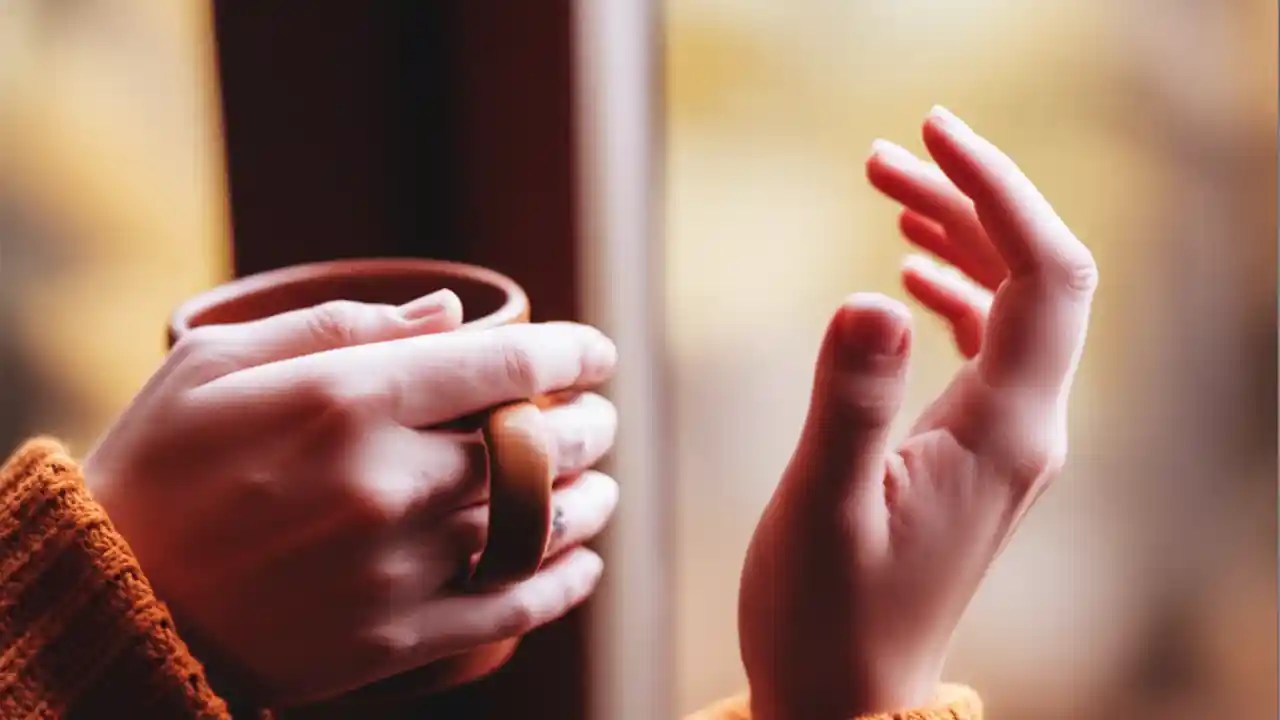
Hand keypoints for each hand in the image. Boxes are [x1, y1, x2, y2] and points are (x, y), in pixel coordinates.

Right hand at [85, 290, 620, 705]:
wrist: (113, 598)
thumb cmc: (162, 463)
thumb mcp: (222, 361)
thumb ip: (344, 326)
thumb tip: (450, 314)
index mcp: (348, 398)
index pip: (505, 363)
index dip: (572, 352)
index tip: (598, 352)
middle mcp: (386, 480)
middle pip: (536, 444)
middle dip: (588, 426)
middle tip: (600, 420)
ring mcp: (397, 565)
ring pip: (538, 526)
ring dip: (590, 501)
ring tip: (604, 488)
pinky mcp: (395, 638)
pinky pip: (513, 610)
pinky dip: (564, 586)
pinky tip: (585, 566)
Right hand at [738, 107, 1097, 718]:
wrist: (843, 702)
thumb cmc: (825, 618)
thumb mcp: (822, 507)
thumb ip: (851, 402)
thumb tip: (872, 298)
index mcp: (1004, 433)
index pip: (1045, 276)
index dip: (1000, 190)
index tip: (933, 132)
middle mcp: (1025, 432)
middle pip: (1035, 279)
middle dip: (969, 201)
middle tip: (884, 155)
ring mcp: (1007, 447)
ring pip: (1011, 310)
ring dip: (957, 242)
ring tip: (885, 193)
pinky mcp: (977, 459)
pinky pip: (988, 351)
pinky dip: (956, 295)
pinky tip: (909, 277)